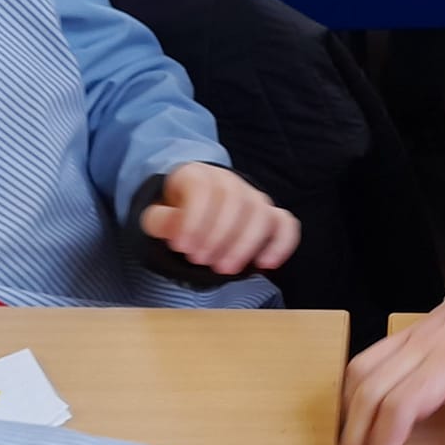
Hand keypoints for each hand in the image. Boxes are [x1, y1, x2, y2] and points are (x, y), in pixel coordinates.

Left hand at [139, 162, 299, 274]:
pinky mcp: (271, 214)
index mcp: (198, 175)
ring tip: (225, 269)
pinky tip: (266, 264)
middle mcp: (230, 181)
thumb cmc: (177, 214)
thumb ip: (162, 221)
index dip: (194, 220)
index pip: (203, 190)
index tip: (181, 246)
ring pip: (261, 213)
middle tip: (201, 261)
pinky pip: (286, 224)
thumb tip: (177, 230)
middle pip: (235, 202)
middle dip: (218, 236)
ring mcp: (254, 197)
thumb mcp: (158, 216)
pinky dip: (281, 243)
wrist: (194, 207)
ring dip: (245, 244)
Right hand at [340, 292, 444, 444]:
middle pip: (370, 392)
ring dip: (351, 412)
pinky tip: (361, 412)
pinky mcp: (409, 333)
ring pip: (361, 372)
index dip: (383, 442)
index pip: (400, 404)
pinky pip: (368, 358)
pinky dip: (356, 388)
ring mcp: (412, 337)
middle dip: (357, 435)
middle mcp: (423, 347)